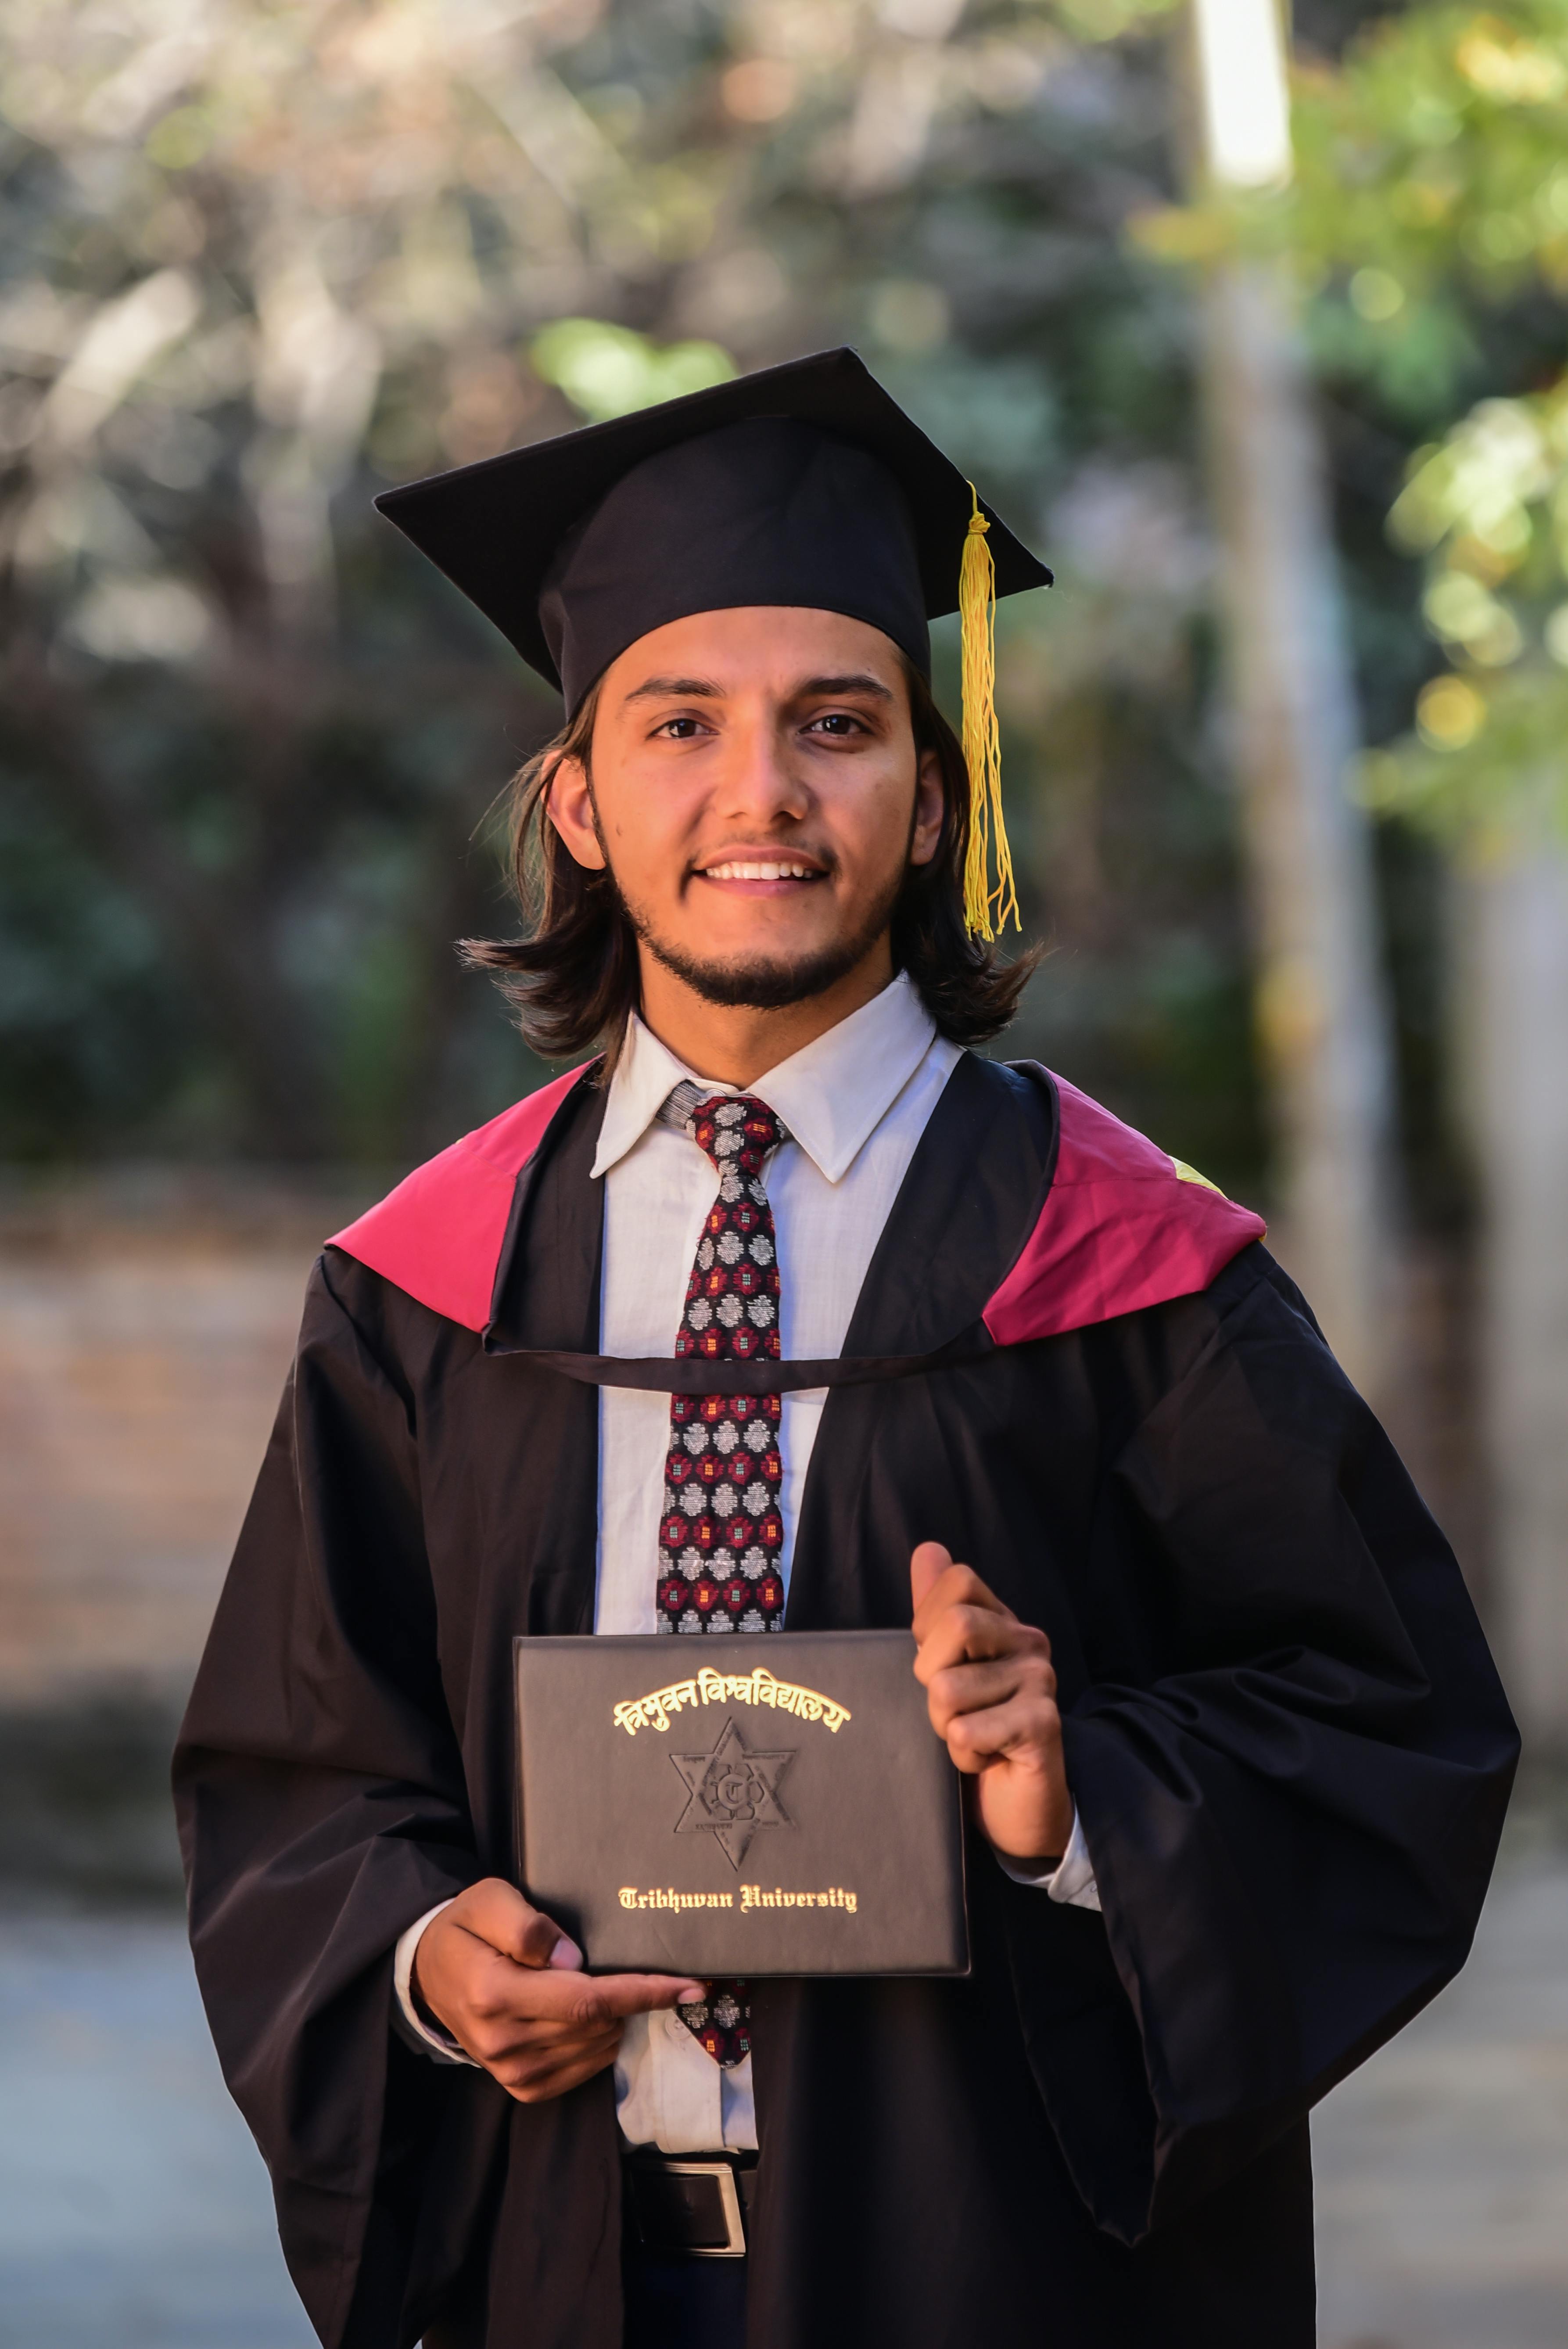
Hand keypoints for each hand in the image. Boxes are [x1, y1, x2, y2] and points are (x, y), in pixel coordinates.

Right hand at [411, 1877, 705, 2103]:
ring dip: (614, 2017)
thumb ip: (527, 1926)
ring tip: (596, 1986)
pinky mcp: (521, 2086)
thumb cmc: (465, 1927)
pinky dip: (599, 2041)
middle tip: (635, 1968)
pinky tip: (588, 2016)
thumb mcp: (488, 1900)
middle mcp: (503, 2040)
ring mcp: (511, 2070)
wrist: (428, 1973)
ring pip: (596, 2047)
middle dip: (631, 1996)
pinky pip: (583, 2069)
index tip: (689, 1985)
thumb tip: (572, 1960)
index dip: (643, 1993)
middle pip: (597, 2023)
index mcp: (494, 1993)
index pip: (587, 2000)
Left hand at [910, 1542, 1073, 1867]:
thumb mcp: (947, 1668)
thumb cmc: (977, 1733)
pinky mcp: (1043, 1726)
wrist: (1016, 1808)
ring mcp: (1041, 1682)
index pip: (956, 1581)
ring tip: (972, 1737)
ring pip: (949, 1688)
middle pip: (954, 1624)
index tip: (938, 1663)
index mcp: (1003, 1622)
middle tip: (951, 1709)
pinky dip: (962, 1754)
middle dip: (931, 1677)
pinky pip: (967, 1731)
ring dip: (944, 1726)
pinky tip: (986, 1759)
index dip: (927, 1624)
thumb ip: (935, 1609)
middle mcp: (1029, 1643)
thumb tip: (928, 1549)